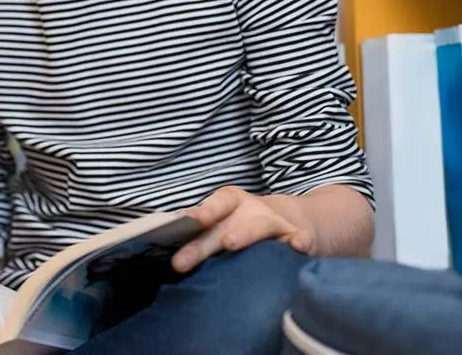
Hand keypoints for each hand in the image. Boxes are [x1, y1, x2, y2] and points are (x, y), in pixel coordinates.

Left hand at [171, 186, 313, 273]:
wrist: (290, 222)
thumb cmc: (243, 224)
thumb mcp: (222, 222)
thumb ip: (198, 231)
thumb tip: (162, 241)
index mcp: (230, 202)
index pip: (214, 204)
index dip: (200, 212)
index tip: (186, 220)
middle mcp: (251, 209)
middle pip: (225, 225)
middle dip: (204, 243)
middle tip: (184, 259)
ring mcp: (275, 223)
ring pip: (260, 226)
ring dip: (245, 233)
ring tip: (230, 243)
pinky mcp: (298, 238)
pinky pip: (299, 240)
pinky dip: (298, 242)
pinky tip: (298, 246)